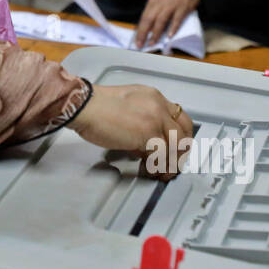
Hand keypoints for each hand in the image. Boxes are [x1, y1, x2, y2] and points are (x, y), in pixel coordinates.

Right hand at [71, 83, 194, 180]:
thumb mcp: (126, 106)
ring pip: (177, 146)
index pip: (180, 117)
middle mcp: (159, 106)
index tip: (176, 148)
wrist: (84, 106)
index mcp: (154, 97)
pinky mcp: (148, 134)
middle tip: (171, 164)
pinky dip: (157, 167)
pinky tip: (148, 170)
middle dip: (181, 152)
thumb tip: (146, 144)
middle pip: (184, 132)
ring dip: (170, 163)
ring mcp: (155, 119)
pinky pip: (162, 156)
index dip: (181, 136)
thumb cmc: (95, 106)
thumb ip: (142, 120)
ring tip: (160, 172)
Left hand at [133, 0, 200, 50]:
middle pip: (149, 20)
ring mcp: (171, 5)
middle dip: (143, 33)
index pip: (143, 18)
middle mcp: (160, 4)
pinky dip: (173, 28)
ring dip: (156, 33)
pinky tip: (170, 36)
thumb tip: (147, 27)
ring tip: (153, 43)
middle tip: (141, 45)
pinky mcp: (182, 8)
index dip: (139, 30)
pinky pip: (176, 19)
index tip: (136, 41)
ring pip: (160, 21)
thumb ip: (154, 11)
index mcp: (153, 2)